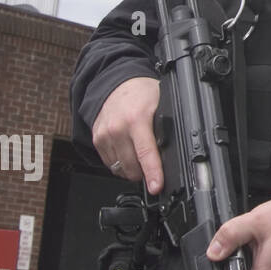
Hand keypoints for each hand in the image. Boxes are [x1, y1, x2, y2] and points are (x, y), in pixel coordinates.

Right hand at [91, 77, 163, 193]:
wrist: (116, 83)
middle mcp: (117, 128)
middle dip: (145, 173)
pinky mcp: (96, 139)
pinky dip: (120, 164)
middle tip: (154, 169)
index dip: (153, 173)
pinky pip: (109, 163)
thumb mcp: (162, 104)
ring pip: (120, 168)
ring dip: (132, 170)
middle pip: (132, 166)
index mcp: (137, 119)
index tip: (156, 186)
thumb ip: (165, 127)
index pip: (146, 153)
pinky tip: (129, 155)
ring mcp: (104, 135)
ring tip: (141, 159)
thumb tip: (174, 150)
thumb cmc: (142, 93)